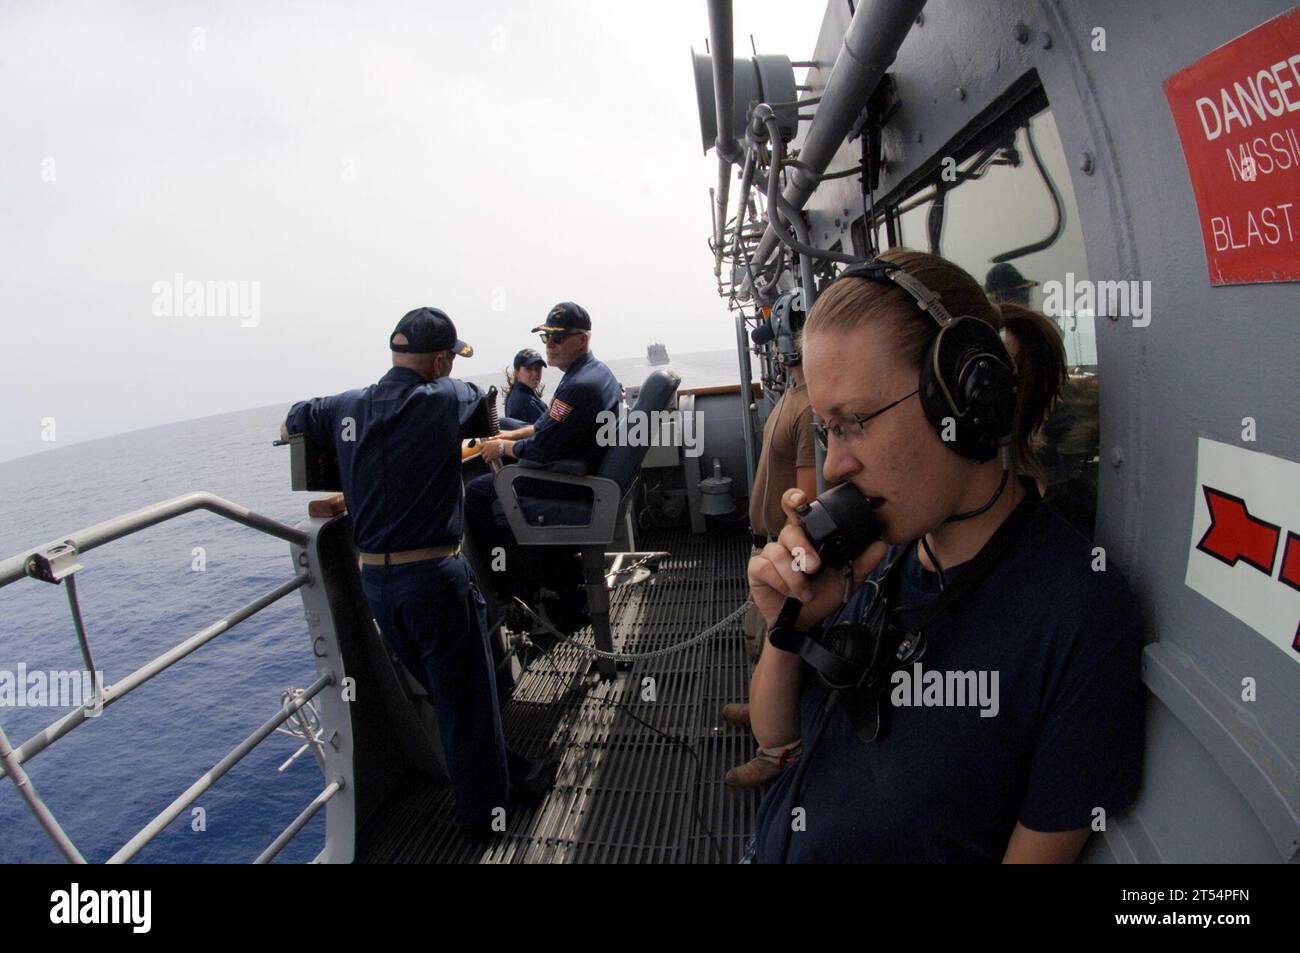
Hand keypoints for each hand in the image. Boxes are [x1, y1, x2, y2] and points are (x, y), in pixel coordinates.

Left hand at [481, 439, 511, 462]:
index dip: (481, 448)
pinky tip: (489, 460)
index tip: (482, 449)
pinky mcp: (490, 457)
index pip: (479, 446)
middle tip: (487, 454)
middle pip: (481, 452)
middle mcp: (485, 448)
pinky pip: (486, 460)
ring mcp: (487, 453)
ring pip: (483, 457)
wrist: (505, 447)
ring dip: (486, 457)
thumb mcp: (495, 439)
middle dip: (484, 453)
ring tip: (488, 457)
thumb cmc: (501, 443)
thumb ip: (491, 440)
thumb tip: (489, 439)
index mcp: (486, 443)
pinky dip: (488, 461)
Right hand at [747, 487, 887, 631]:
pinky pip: (764, 567)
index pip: (795, 509)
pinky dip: (780, 582)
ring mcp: (770, 554)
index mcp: (807, 537)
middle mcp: (787, 542)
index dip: (794, 499)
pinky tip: (789, 593)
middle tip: (814, 568)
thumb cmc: (822, 596)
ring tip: (805, 592)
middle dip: (802, 550)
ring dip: (794, 576)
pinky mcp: (757, 569)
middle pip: (789, 531)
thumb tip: (880, 545)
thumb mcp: (846, 579)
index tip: (800, 500)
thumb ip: (861, 562)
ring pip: (777, 552)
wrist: (805, 622)